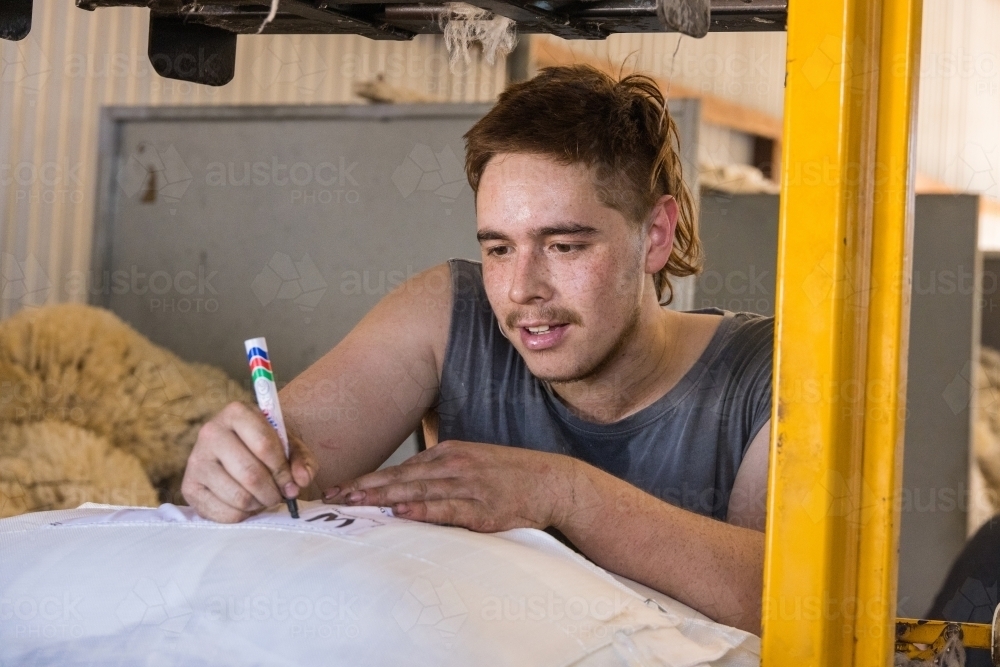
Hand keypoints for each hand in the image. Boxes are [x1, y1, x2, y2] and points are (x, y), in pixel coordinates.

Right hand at [182, 402, 317, 522]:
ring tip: (263, 497)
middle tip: (279, 495)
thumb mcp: (290, 446)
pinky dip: (243, 515)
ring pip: (238, 496)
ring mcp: (196, 460)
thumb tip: (300, 481)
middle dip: (273, 492)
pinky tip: (246, 504)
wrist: (236, 451)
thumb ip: (302, 461)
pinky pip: (223, 513)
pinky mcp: (188, 487)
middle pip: (251, 474)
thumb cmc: (267, 447)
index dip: (283, 470)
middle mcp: (211, 432)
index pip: (264, 445)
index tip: (292, 482)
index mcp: (236, 413)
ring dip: (259, 504)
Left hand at [322, 440, 575, 532]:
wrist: (552, 482)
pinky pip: (447, 509)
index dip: (369, 479)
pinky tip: (402, 514)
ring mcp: (468, 485)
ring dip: (384, 499)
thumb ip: (441, 473)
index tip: (342, 487)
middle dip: (366, 488)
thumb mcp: (472, 463)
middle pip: (401, 478)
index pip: (400, 469)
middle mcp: (454, 465)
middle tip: (335, 497)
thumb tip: (409, 491)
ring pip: (417, 492)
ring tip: (356, 504)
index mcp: (449, 453)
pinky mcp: (482, 508)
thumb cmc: (510, 476)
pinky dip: (423, 511)